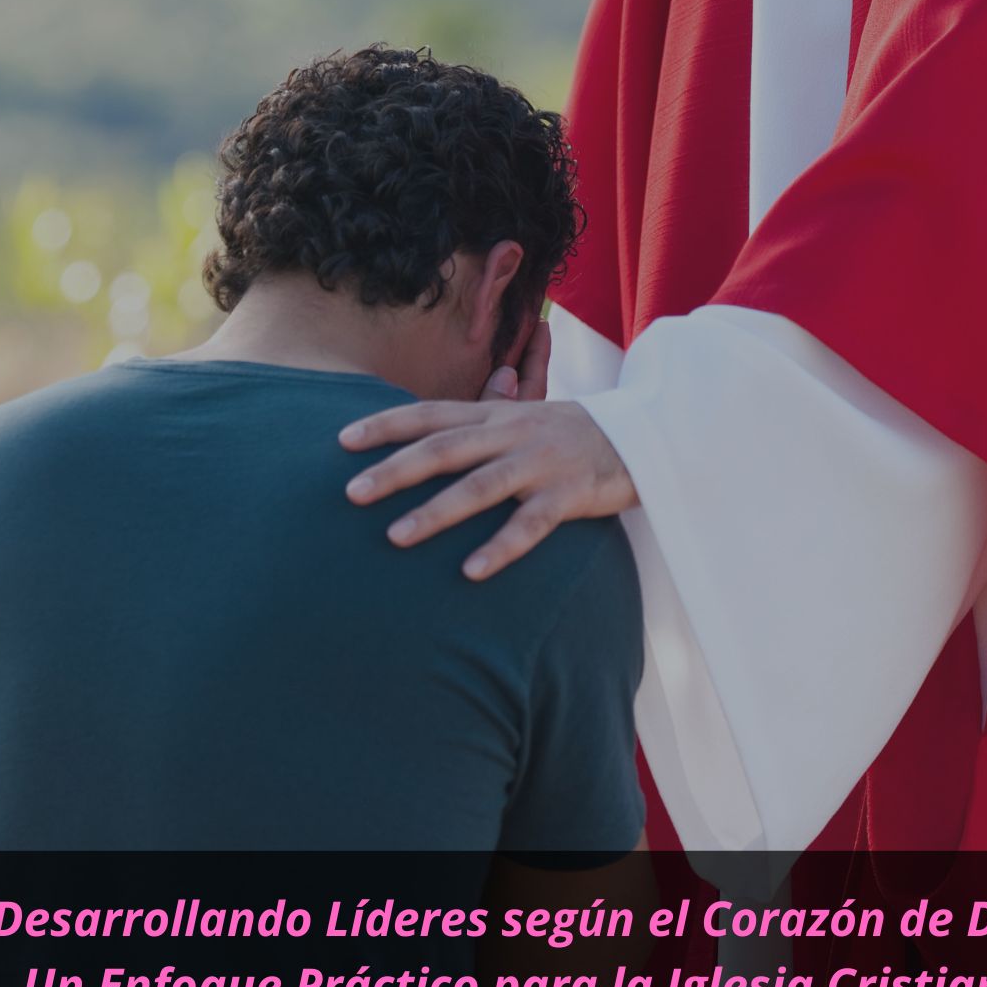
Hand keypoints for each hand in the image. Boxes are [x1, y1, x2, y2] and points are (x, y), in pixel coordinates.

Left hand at [338, 329, 636, 580]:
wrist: (644, 435)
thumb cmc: (570, 431)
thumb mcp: (524, 416)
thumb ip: (480, 418)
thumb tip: (429, 424)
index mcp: (495, 415)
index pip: (429, 413)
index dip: (385, 424)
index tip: (342, 440)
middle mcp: (511, 433)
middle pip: (443, 449)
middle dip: (394, 471)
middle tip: (351, 493)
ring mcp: (540, 463)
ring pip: (479, 486)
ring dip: (435, 512)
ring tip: (395, 536)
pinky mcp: (569, 494)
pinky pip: (530, 524)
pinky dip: (500, 548)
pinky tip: (471, 572)